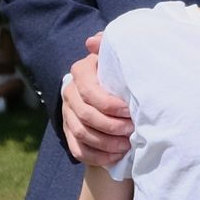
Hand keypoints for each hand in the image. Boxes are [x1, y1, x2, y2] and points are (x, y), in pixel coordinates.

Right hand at [62, 37, 133, 164]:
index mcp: (80, 73)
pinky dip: (97, 157)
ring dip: (106, 143)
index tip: (130, 111)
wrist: (109, 88)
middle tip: (132, 130)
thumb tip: (92, 42)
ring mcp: (67, 114)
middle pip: (86, 116)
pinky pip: (78, 150)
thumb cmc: (118, 71)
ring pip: (82, 134)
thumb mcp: (114, 57)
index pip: (90, 93)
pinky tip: (115, 157)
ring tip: (127, 145)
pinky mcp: (69, 132)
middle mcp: (69, 93)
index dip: (110, 105)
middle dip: (111, 126)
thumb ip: (107, 46)